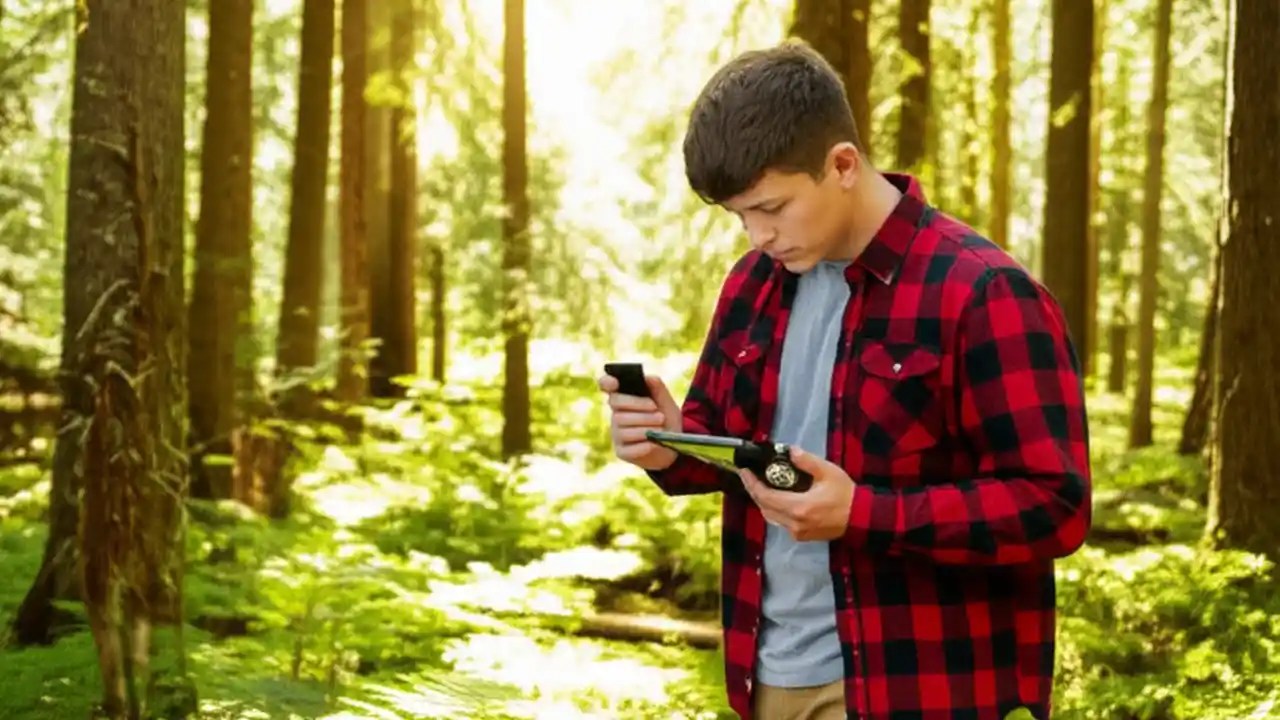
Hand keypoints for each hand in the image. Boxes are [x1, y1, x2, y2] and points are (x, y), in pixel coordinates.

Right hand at [597, 372, 682, 470]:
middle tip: (659, 415)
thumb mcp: (667, 403)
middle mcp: (616, 415)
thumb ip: (658, 389)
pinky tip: (653, 444)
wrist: (674, 447)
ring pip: (623, 428)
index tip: (615, 383)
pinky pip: (628, 449)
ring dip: (645, 428)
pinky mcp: (622, 452)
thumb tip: (649, 378)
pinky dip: (642, 446)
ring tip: (660, 429)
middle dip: (639, 406)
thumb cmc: (666, 421)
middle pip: (616, 405)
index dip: (607, 382)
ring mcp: (617, 434)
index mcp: (624, 399)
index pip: (606, 385)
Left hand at [739, 446, 854, 541]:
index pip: (765, 496)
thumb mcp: (827, 472)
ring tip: (761, 485)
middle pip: (764, 507)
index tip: (744, 471)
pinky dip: (774, 510)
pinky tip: (777, 498)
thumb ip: (806, 461)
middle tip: (750, 476)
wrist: (861, 518)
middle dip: (754, 491)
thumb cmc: (845, 494)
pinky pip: (780, 523)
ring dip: (763, 501)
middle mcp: (793, 523)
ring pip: (771, 517)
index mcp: (798, 507)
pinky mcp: (802, 536)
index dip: (752, 484)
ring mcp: (797, 532)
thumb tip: (790, 452)